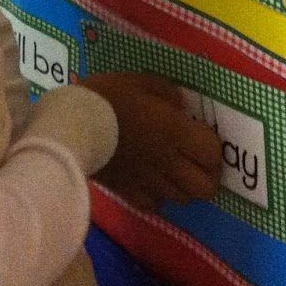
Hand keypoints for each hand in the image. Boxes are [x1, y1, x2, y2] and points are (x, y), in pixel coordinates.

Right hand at [79, 72, 219, 211]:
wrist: (72, 124)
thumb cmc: (108, 97)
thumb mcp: (140, 81)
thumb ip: (167, 93)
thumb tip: (182, 108)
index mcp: (175, 131)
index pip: (212, 153)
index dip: (213, 150)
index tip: (204, 140)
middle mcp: (169, 162)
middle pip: (204, 187)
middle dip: (207, 176)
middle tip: (197, 164)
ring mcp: (150, 181)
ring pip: (183, 200)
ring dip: (184, 187)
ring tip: (174, 173)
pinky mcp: (129, 193)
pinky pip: (154, 205)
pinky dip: (158, 197)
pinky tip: (151, 183)